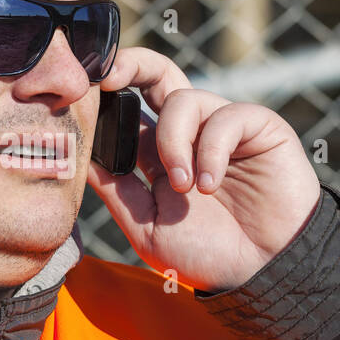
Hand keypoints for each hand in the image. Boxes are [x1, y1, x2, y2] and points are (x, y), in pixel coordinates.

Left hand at [85, 48, 321, 292]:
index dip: (107, 96)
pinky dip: (210, 150)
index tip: (83, 95)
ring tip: (183, 188)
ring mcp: (223, 127)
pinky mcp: (259, 128)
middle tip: (109, 78)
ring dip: (173, 142)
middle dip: (131, 64)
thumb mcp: (147, 226)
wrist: (261, 274)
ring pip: (183, 99)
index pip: (129, 107)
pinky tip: (209, 185)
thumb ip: (116, 190)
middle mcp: (190, 132)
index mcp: (159, 152)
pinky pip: (226, 117)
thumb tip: (78, 156)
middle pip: (157, 74)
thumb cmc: (207, 255)